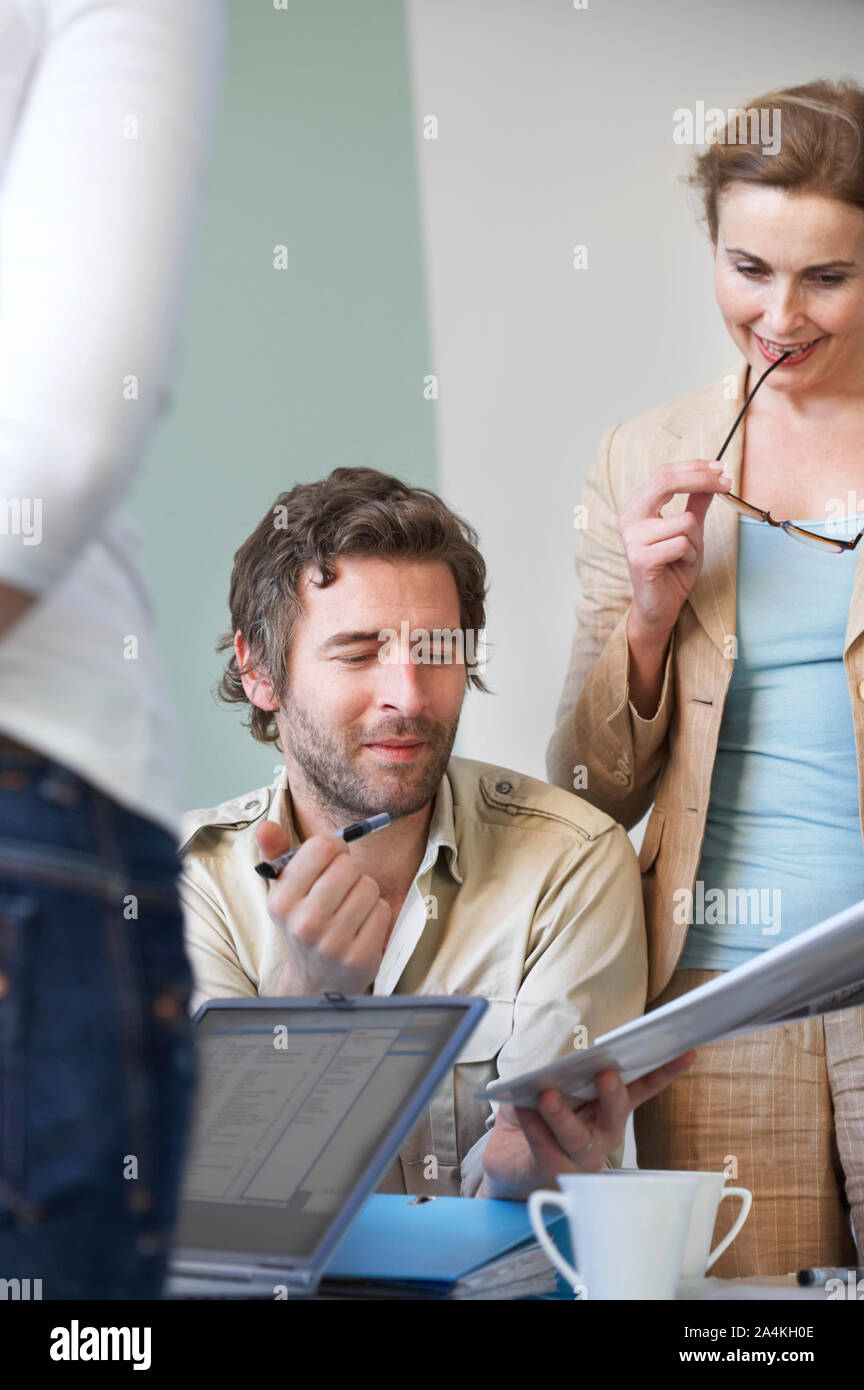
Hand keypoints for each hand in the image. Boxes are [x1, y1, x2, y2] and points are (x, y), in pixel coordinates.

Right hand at [257, 821, 390, 995]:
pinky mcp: (359, 957)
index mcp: (281, 900)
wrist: (317, 980)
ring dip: (366, 892)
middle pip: (349, 865)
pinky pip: (383, 910)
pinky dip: (377, 913)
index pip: (322, 847)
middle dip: (351, 872)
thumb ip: (276, 854)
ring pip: (369, 886)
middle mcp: (304, 923)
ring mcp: (332, 943)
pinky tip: (361, 926)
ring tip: (350, 909)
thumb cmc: (304, 921)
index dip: (335, 847)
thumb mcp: (284, 890)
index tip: (332, 859)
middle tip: (342, 888)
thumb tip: (266, 826)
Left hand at [477, 1052, 695, 1200]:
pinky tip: (522, 1107)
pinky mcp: (552, 1170)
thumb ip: (566, 1073)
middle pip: (616, 1115)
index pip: (641, 1088)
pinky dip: (532, 1125)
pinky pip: (544, 1148)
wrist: (511, 1160)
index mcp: (608, 1109)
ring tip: (547, 1095)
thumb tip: (568, 1055)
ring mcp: (580, 1157)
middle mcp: (602, 1135)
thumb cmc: (539, 1117)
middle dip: (614, 1095)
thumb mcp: (556, 1086)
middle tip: (607, 1074)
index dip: (663, 1071)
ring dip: (563, 1114)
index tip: (685, 1052)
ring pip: (577, 1137)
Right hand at [618, 461, 731, 641]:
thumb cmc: (673, 569)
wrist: (660, 607)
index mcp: (638, 508)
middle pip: (666, 482)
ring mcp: (633, 540)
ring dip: (696, 540)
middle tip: (726, 482)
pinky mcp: (641, 560)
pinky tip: (679, 566)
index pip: (664, 474)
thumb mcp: (690, 531)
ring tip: (686, 555)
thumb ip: (696, 504)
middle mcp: (629, 519)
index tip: (721, 468)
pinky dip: (690, 555)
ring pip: (684, 522)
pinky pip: (681, 544)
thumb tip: (711, 475)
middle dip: (700, 479)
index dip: (694, 467)